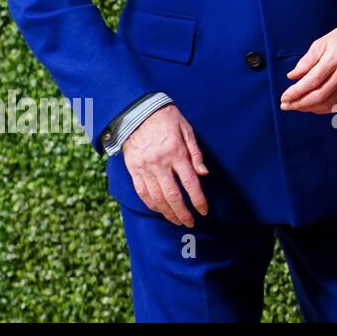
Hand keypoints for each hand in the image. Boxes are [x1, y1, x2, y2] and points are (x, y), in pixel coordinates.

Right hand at [122, 104, 208, 226]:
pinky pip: (142, 192)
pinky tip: (160, 211)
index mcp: (176, 153)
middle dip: (183, 212)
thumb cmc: (167, 119)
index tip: (204, 211)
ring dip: (168, 212)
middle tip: (190, 223)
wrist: (137, 112)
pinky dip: (151, 204)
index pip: (190, 183)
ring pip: (156, 198)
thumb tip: (203, 174)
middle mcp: (159, 163)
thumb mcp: (187, 130)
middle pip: (173, 196)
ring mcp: (144, 168)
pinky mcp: (133, 170)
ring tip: (177, 221)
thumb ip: (195, 153)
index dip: (198, 200)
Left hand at [280, 21, 336, 114]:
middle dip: (299, 103)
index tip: (284, 97)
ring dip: (309, 108)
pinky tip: (312, 106)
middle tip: (286, 105)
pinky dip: (322, 109)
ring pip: (328, 104)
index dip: (296, 92)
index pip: (312, 81)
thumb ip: (306, 61)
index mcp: (335, 58)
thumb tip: (292, 77)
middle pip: (319, 95)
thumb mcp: (322, 42)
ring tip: (297, 106)